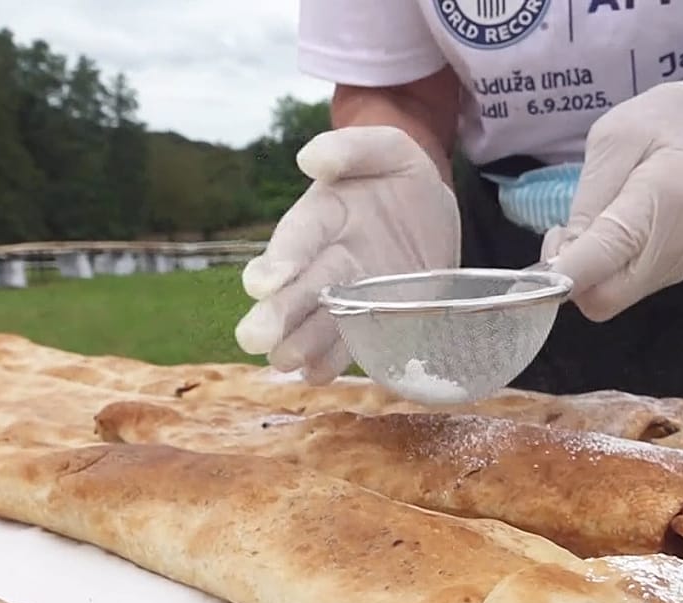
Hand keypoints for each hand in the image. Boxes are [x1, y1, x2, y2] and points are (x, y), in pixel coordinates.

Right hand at [234, 125, 459, 383]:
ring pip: (317, 321)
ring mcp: (348, 294)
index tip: (263, 283)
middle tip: (253, 337)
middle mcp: (326, 259)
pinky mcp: (372, 319)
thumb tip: (311, 158)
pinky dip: (331, 361)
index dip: (281, 258)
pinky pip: (348, 344)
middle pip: (298, 288)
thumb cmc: (398, 175)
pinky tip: (315, 374)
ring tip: (282, 360)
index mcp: (323, 215)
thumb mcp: (386, 149)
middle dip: (276, 314)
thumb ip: (350, 149)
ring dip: (299, 343)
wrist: (429, 209)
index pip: (298, 237)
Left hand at [542, 73, 682, 321]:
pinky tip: (605, 237)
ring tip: (588, 225)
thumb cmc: (654, 129)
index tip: (537, 270)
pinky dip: (599, 273)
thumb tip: (562, 260)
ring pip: (608, 299)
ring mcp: (676, 265)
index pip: (608, 253)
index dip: (566, 271)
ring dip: (583, 275)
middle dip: (570, 277)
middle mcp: (676, 243)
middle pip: (605, 297)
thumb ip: (587, 202)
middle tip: (561, 234)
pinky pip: (619, 290)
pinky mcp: (671, 274)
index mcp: (665, 196)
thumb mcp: (610, 143)